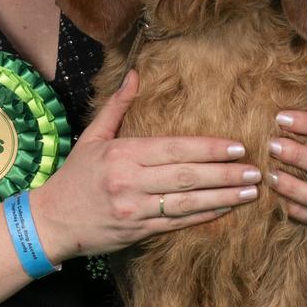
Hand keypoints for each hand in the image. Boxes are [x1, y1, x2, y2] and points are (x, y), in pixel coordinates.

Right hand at [28, 68, 261, 259]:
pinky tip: (226, 210)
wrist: (51, 221)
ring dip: (223, 197)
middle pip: (187, 176)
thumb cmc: (74, 177)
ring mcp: (135, 210)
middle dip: (225, 174)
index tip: (237, 147)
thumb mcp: (92, 138)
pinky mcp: (138, 232)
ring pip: (187, 203)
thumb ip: (117, 107)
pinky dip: (204, 217)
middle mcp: (130, 182)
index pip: (174, 149)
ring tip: (251, 192)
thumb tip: (135, 74)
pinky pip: (178, 224)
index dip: (209, 148)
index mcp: (122, 155)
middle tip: (255, 170)